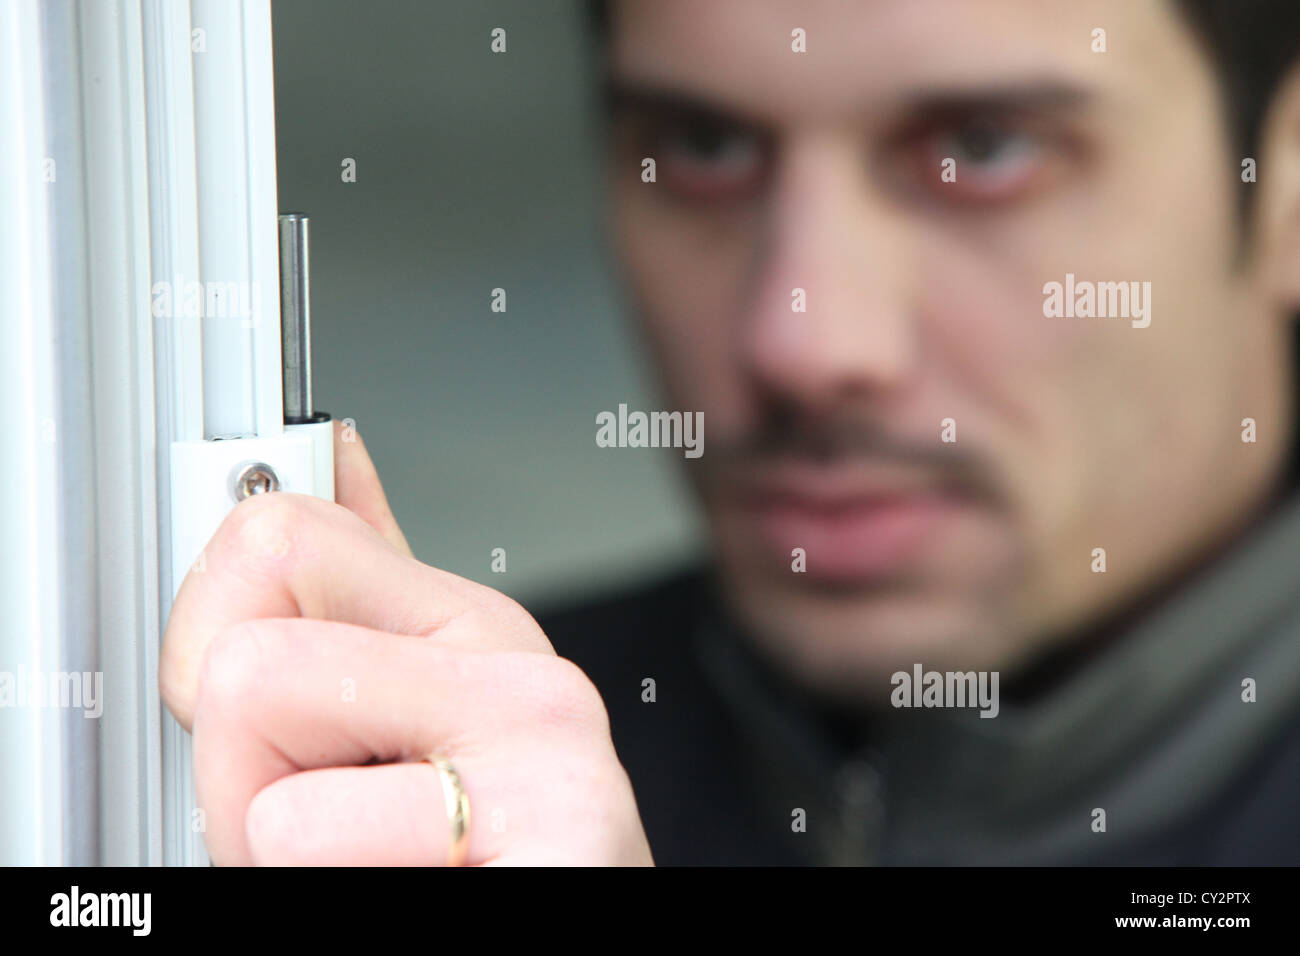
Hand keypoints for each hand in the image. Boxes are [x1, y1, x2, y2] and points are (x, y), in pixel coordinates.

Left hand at [159, 421, 653, 865]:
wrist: (567, 914)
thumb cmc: (488, 857)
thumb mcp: (418, 708)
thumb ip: (364, 587)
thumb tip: (328, 454)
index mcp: (472, 627)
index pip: (270, 537)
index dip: (214, 640)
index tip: (264, 707)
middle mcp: (521, 676)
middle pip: (242, 670)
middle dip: (245, 779)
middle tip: (337, 822)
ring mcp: (548, 762)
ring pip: (267, 803)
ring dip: (288, 859)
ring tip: (382, 867)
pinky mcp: (559, 844)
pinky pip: (323, 855)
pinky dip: (337, 898)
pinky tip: (431, 889)